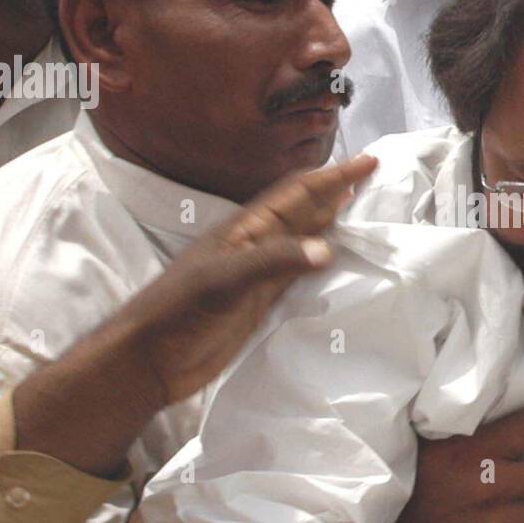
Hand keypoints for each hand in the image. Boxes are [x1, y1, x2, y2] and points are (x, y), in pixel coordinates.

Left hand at [13, 155, 376, 477]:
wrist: (149, 359)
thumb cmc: (177, 313)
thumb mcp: (222, 281)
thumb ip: (272, 262)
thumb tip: (328, 248)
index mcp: (244, 231)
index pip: (296, 194)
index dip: (331, 177)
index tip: (368, 162)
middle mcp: (254, 246)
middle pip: (303, 211)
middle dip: (336, 192)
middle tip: (374, 179)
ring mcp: (258, 275)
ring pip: (303, 240)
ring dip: (332, 224)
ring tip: (364, 212)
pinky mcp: (260, 304)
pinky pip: (299, 275)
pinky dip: (322, 263)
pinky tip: (338, 263)